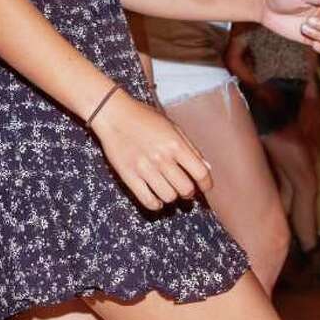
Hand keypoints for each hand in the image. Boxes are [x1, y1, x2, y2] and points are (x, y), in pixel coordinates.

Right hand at [90, 92, 212, 211]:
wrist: (113, 115)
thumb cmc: (143, 117)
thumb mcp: (172, 126)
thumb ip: (190, 147)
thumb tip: (206, 168)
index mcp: (175, 144)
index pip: (200, 173)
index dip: (206, 183)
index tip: (205, 186)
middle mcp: (161, 158)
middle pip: (186, 189)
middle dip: (189, 192)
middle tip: (185, 188)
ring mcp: (144, 168)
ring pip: (169, 197)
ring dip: (172, 196)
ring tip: (169, 189)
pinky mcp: (129, 176)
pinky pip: (147, 200)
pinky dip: (156, 204)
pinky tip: (157, 198)